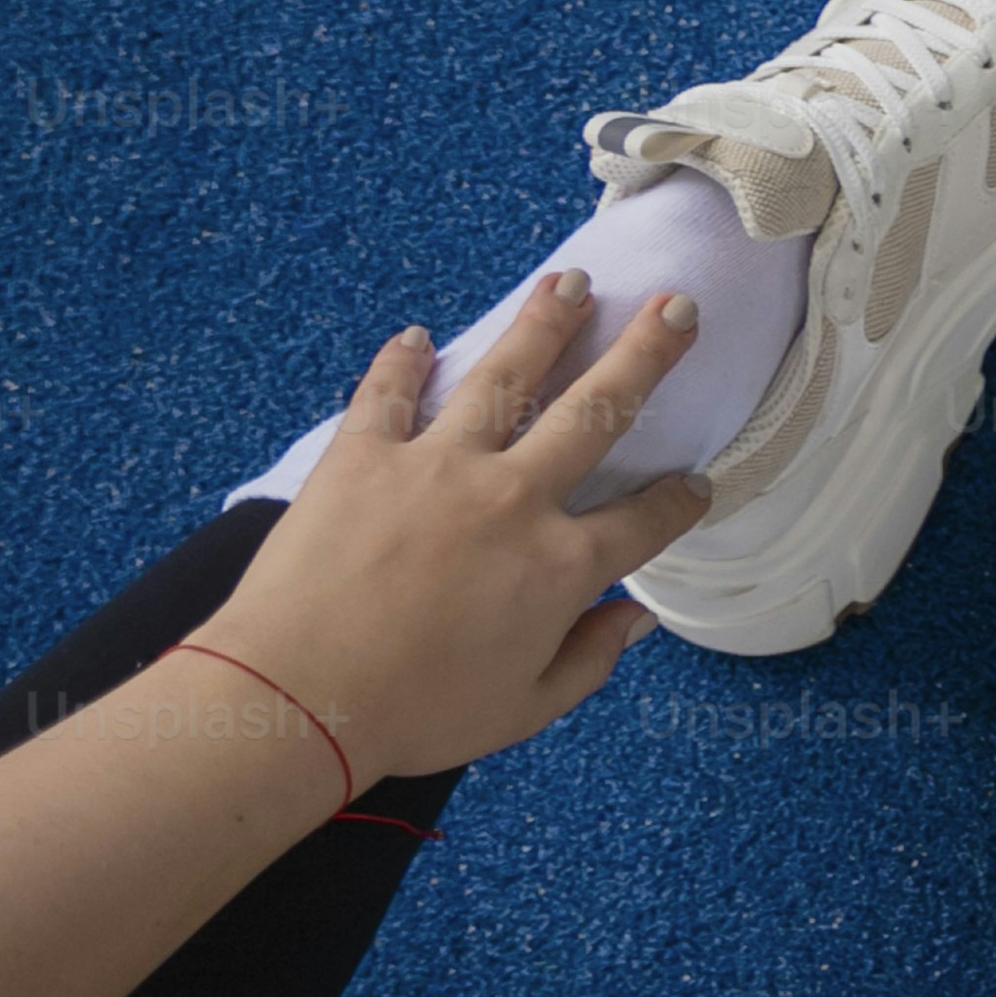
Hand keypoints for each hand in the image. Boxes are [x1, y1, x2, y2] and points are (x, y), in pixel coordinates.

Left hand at [189, 274, 714, 782]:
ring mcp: (437, 467)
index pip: (646, 521)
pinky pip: (388, 393)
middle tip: (676, 307)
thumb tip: (634, 620)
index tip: (699, 481)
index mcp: (560, 569)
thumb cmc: (413, 714)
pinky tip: (420, 334)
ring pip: (506, 378)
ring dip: (543, 326)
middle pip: (598, 412)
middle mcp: (513, 500)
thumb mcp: (525, 709)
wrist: (296, 696)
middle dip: (646, 354)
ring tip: (569, 283)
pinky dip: (403, 360)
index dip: (681, 500)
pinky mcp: (364, 456)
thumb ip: (590, 660)